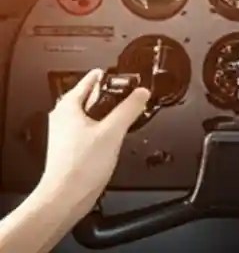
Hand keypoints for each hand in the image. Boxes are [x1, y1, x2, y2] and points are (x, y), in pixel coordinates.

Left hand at [39, 69, 150, 219]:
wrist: (66, 197)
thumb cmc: (79, 168)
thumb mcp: (113, 131)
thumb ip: (129, 108)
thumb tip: (141, 93)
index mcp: (68, 107)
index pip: (90, 80)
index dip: (110, 76)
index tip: (123, 76)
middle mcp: (63, 118)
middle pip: (91, 97)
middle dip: (112, 97)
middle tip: (130, 98)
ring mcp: (66, 134)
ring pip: (91, 115)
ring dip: (109, 114)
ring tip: (125, 119)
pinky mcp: (71, 148)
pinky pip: (90, 130)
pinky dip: (104, 129)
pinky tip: (114, 138)